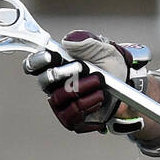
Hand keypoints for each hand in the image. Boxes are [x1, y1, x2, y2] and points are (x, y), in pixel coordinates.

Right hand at [23, 30, 149, 133]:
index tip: (52, 56)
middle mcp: (53, 85)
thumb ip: (87, 42)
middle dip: (63, 73)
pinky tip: (99, 97)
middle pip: (44, 81)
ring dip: (81, 88)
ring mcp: (61, 103)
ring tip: (98, 82)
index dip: (38, 60)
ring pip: (59, 97)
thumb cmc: (109, 66)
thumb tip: (69, 41)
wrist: (126, 85)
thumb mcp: (103, 49)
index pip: (33, 63)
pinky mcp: (72, 118)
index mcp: (55, 64)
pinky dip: (88, 104)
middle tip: (82, 67)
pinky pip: (71, 115)